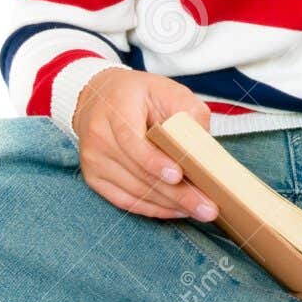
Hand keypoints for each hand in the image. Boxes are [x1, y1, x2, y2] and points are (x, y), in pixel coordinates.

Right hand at [72, 68, 217, 221]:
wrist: (99, 98)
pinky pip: (126, 201)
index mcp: (117, 108)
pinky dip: (154, 209)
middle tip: (208, 207)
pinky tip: (177, 210)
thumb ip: (189, 115)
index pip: (131, 140)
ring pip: (135, 192)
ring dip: (169, 204)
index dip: (154, 160)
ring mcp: (93, 160)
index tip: (178, 175)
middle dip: (176, 193)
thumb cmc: (140, 96)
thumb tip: (205, 150)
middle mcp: (99, 136)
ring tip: (200, 210)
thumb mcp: (169, 91)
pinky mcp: (94, 178)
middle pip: (138, 172)